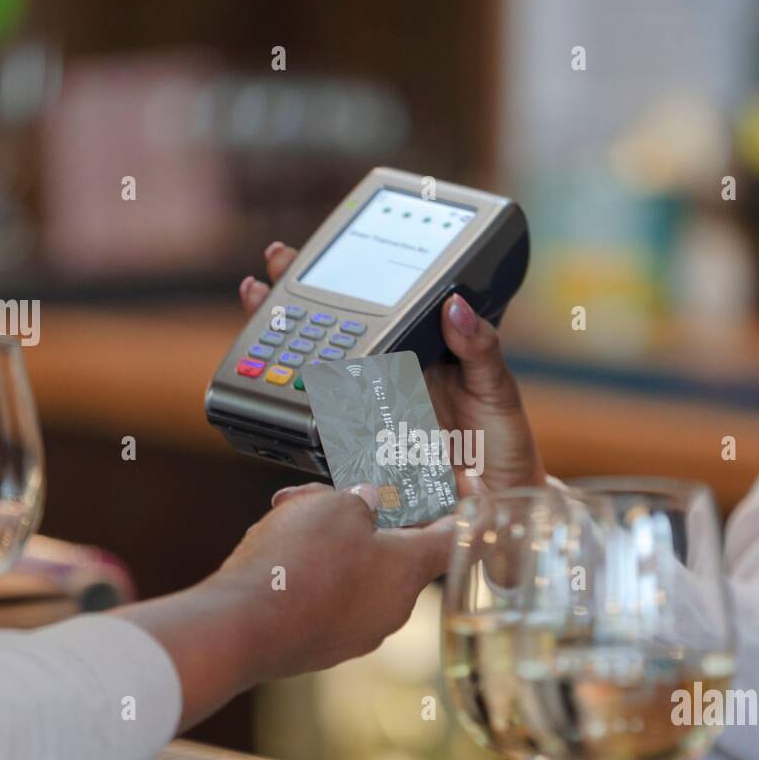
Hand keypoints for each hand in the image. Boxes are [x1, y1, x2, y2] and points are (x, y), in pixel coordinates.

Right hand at [117, 482, 452, 728]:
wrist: (242, 626)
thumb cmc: (297, 565)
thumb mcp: (332, 506)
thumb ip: (358, 502)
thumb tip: (362, 507)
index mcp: (407, 572)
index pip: (452, 539)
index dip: (460, 511)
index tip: (465, 493)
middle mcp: (391, 609)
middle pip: (393, 554)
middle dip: (363, 520)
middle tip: (329, 497)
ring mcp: (356, 633)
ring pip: (355, 575)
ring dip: (330, 544)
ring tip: (290, 519)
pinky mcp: (322, 647)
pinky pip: (327, 601)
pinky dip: (310, 575)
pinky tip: (280, 557)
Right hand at [242, 242, 546, 493]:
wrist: (500, 501)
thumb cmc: (501, 441)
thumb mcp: (498, 387)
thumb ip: (480, 347)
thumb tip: (455, 304)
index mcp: (413, 355)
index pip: (366, 314)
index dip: (330, 286)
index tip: (298, 258)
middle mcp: (383, 384)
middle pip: (325, 344)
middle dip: (285, 314)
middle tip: (258, 287)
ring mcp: (369, 422)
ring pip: (316, 390)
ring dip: (281, 367)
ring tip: (257, 338)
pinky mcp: (364, 462)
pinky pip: (327, 448)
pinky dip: (299, 436)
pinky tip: (280, 416)